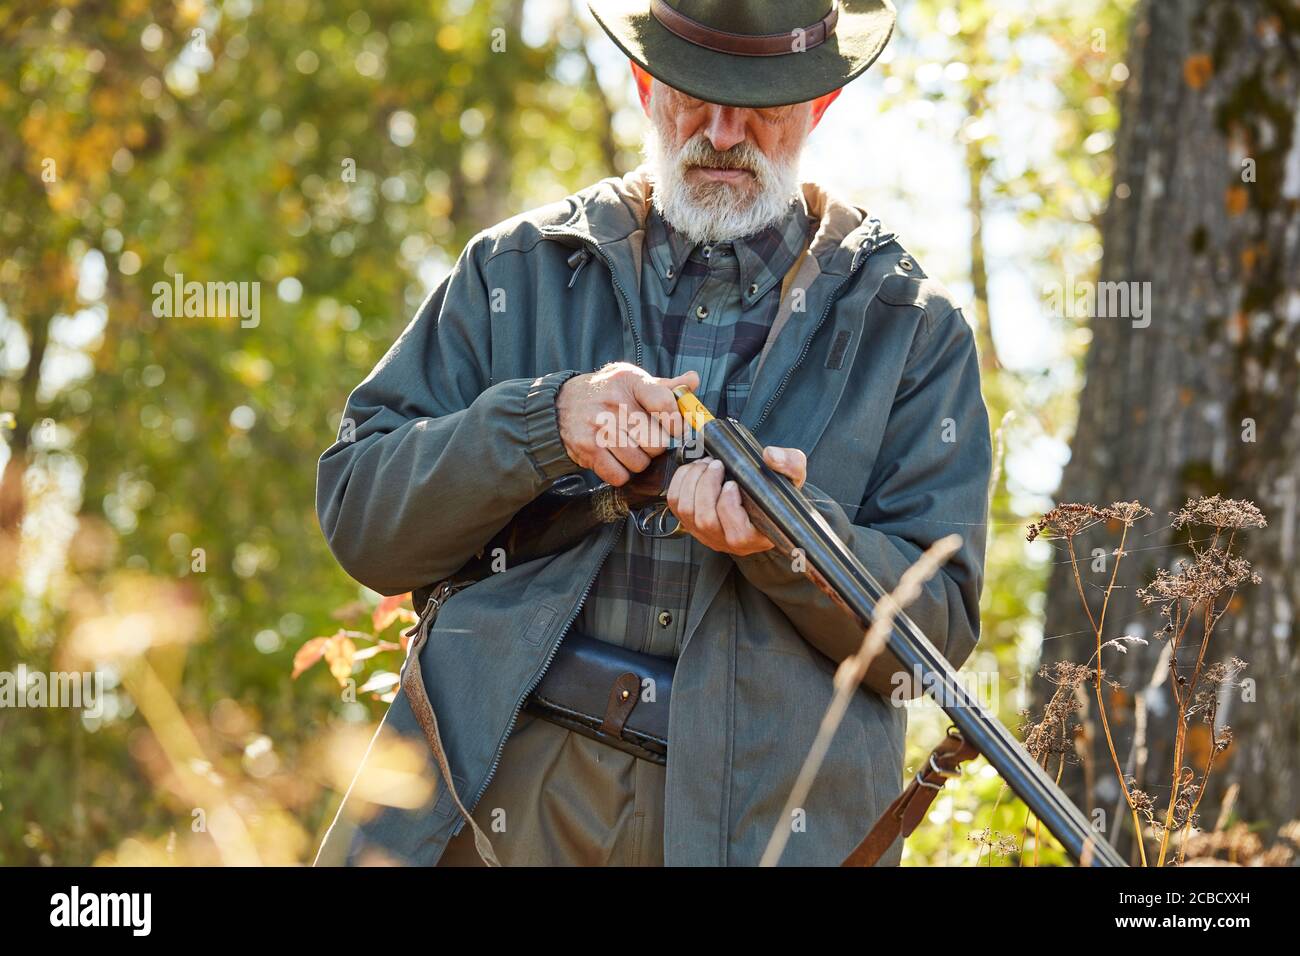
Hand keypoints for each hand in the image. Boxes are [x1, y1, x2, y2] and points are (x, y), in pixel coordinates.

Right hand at [556, 363, 699, 485]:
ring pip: (640, 462)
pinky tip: (616, 459)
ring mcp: (600, 428)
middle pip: (657, 442)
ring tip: (630, 448)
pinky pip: (620, 475)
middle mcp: (614, 403)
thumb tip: (693, 380)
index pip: (666, 404)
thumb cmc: (606, 393)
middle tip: (647, 440)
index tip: (675, 430)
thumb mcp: (632, 381)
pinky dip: (621, 473)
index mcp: (630, 381)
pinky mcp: (588, 449)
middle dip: (656, 446)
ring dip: (639, 461)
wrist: (560, 404)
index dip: (677, 424)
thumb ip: (665, 386)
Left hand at [666, 446, 806, 554]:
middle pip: (706, 520)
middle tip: (716, 464)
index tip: (733, 482)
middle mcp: (727, 541)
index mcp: (755, 538)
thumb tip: (770, 455)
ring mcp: (705, 533)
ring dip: (693, 481)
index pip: (737, 533)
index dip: (729, 505)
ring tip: (707, 464)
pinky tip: (695, 468)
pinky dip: (680, 481)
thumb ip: (790, 465)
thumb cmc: (776, 492)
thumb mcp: (794, 478)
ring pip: (687, 511)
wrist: (759, 497)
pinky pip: (675, 503)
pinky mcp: (689, 521)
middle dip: (707, 486)